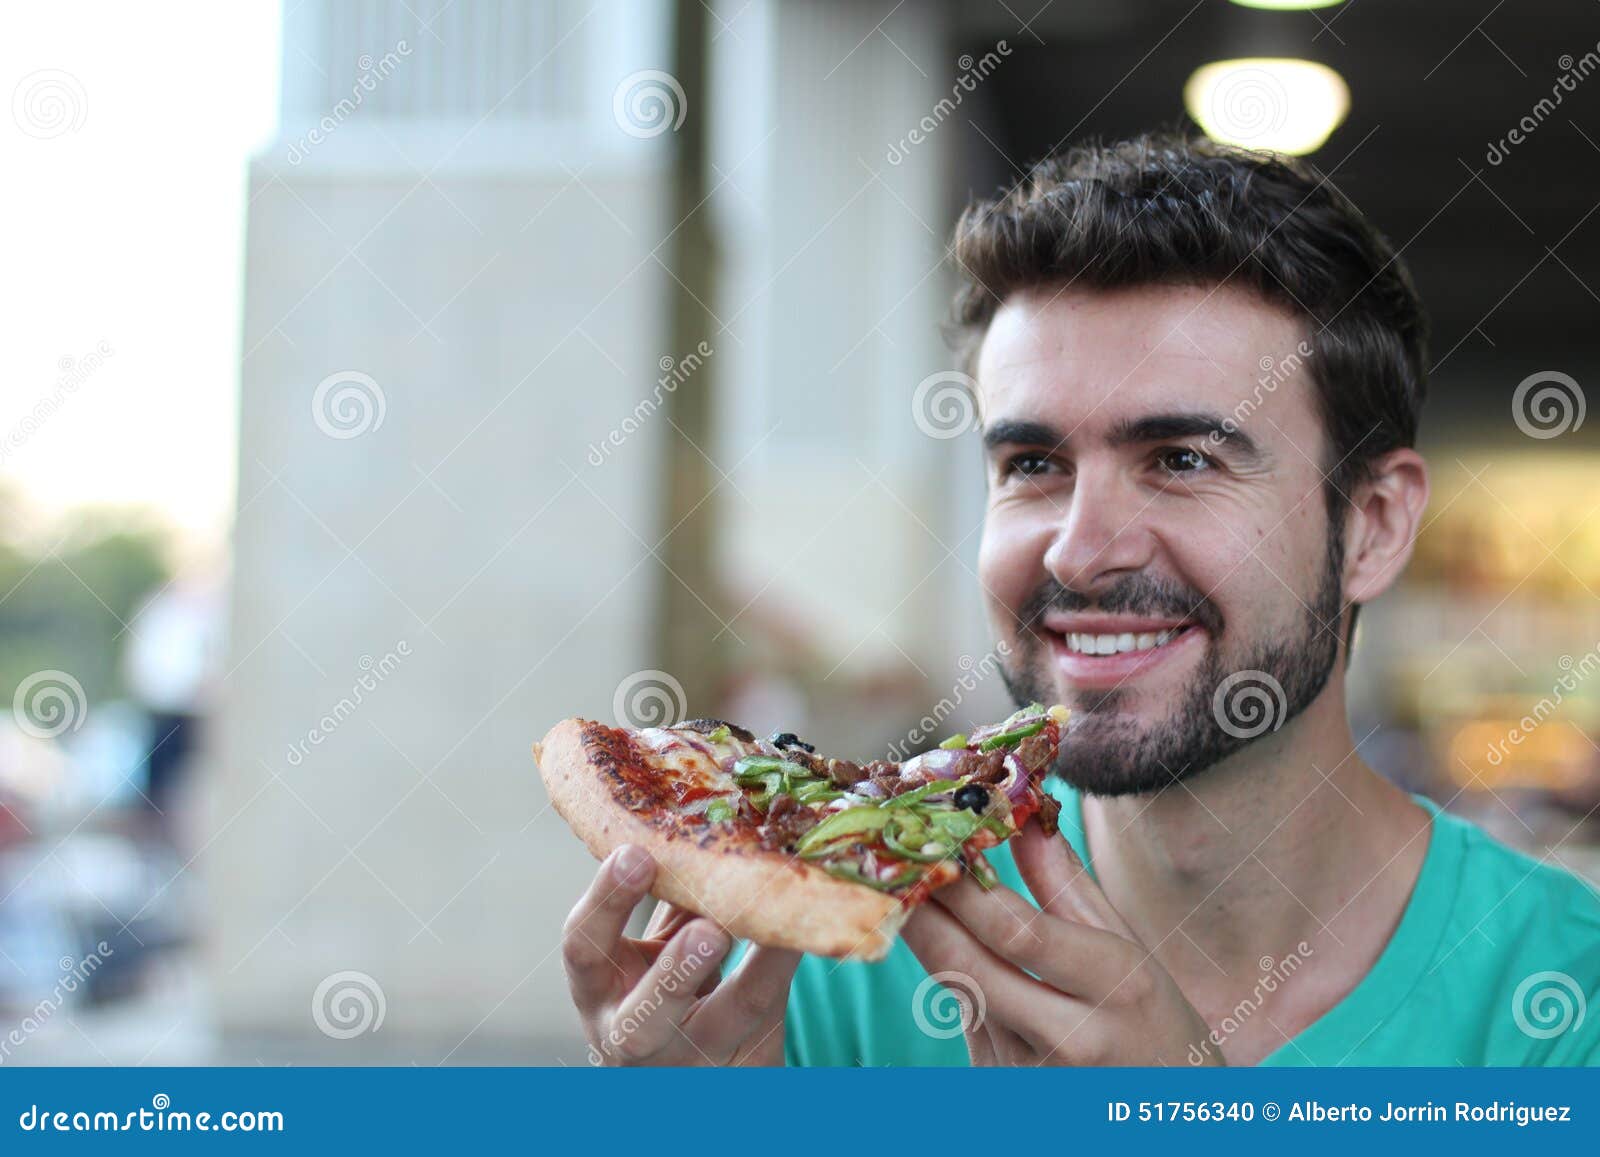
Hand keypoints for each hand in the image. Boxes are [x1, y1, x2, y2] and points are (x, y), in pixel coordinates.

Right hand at [561, 844, 799, 1064]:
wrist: (689, 1074)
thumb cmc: (663, 990)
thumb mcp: (650, 949)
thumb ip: (668, 898)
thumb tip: (694, 814)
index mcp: (599, 991)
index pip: (583, 949)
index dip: (606, 903)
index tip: (634, 851)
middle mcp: (634, 1038)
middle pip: (644, 1019)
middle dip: (675, 974)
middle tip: (709, 931)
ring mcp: (692, 1065)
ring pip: (722, 1026)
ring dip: (753, 978)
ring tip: (779, 933)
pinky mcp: (744, 1070)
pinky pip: (773, 1022)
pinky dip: (788, 973)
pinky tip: (807, 934)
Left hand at [901, 825, 1221, 1065]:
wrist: (1163, 1117)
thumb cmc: (1153, 1025)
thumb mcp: (1130, 951)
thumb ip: (1069, 887)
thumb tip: (1027, 817)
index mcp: (1118, 989)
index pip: (1021, 932)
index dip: (967, 886)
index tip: (937, 841)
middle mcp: (1070, 1040)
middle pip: (968, 963)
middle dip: (923, 906)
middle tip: (895, 859)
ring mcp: (1028, 1075)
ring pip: (956, 987)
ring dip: (926, 933)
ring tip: (906, 883)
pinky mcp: (998, 1090)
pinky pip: (961, 1016)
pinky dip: (948, 971)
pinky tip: (940, 936)